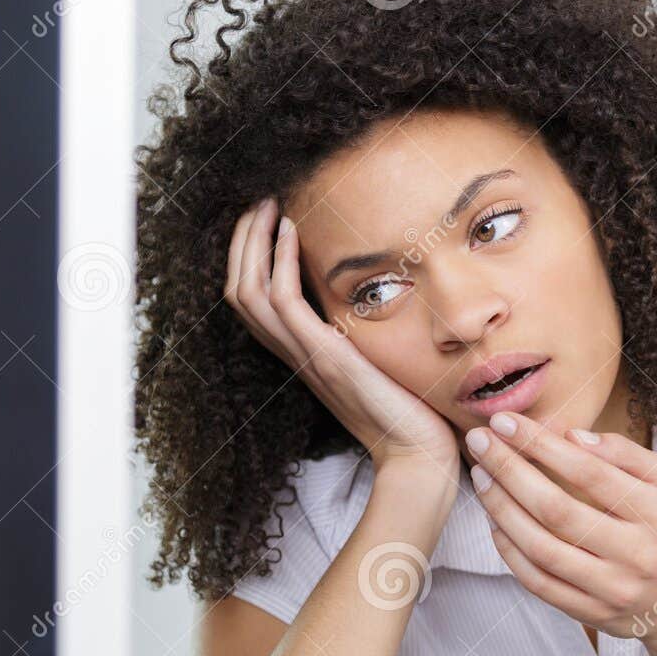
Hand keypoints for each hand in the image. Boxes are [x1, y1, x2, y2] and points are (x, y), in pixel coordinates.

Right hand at [224, 198, 457, 477]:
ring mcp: (305, 356)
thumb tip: (377, 295)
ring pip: (249, 292)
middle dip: (243, 240)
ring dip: (254, 241)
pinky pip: (284, 302)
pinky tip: (294, 232)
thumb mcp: (376, 361)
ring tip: (270, 205)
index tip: (268, 218)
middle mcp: (295, 354)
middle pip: (238, 290)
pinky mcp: (325, 357)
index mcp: (302, 354)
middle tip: (261, 200)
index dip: (249, 256)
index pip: (253, 300)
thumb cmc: (408, 412)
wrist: (418, 455)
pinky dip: (282, 261)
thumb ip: (362, 333)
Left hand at [463, 411, 656, 644]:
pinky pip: (538, 582)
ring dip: (501, 508)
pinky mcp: (591, 613)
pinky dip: (510, 550)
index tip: (505, 423)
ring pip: (541, 548)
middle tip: (479, 442)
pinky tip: (494, 521)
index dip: (542, 445)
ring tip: (481, 476)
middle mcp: (636, 553)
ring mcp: (612, 588)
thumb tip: (572, 436)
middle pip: (557, 509)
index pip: (590, 472)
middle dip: (509, 470)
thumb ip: (624, 454)